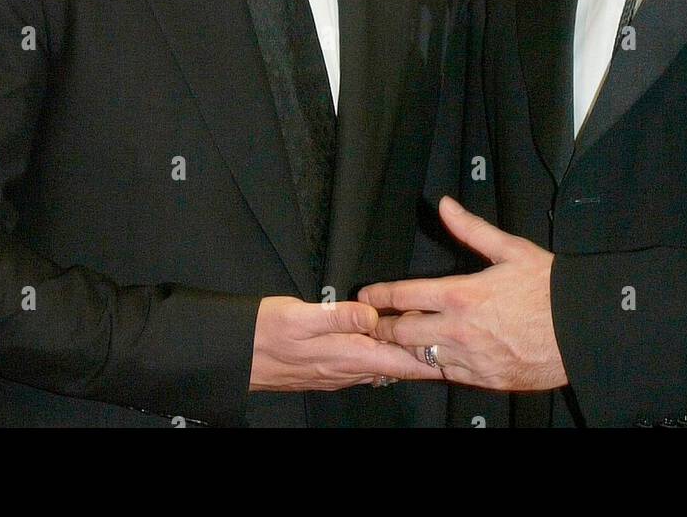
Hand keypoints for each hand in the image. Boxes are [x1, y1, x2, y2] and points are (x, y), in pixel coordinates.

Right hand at [249, 296, 441, 391]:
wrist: (236, 354)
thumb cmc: (264, 333)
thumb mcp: (300, 315)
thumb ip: (339, 316)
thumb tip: (372, 313)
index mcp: (346, 353)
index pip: (398, 359)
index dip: (427, 354)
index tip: (451, 348)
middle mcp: (346, 368)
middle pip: (396, 365)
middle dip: (422, 354)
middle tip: (449, 342)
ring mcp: (338, 372)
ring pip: (383, 366)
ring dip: (405, 356)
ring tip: (428, 342)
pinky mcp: (328, 370)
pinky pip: (366, 366)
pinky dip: (384, 357)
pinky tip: (388, 346)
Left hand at [358, 197, 567, 391]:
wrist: (580, 329)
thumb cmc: (548, 288)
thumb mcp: (511, 249)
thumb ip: (471, 229)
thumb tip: (446, 205)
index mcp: (461, 294)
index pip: (404, 295)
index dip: (379, 296)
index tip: (367, 296)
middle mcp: (458, 329)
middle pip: (401, 332)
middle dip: (382, 328)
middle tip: (372, 324)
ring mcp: (469, 358)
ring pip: (418, 358)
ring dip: (403, 350)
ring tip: (392, 344)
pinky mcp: (482, 378)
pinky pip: (445, 375)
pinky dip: (432, 367)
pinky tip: (428, 360)